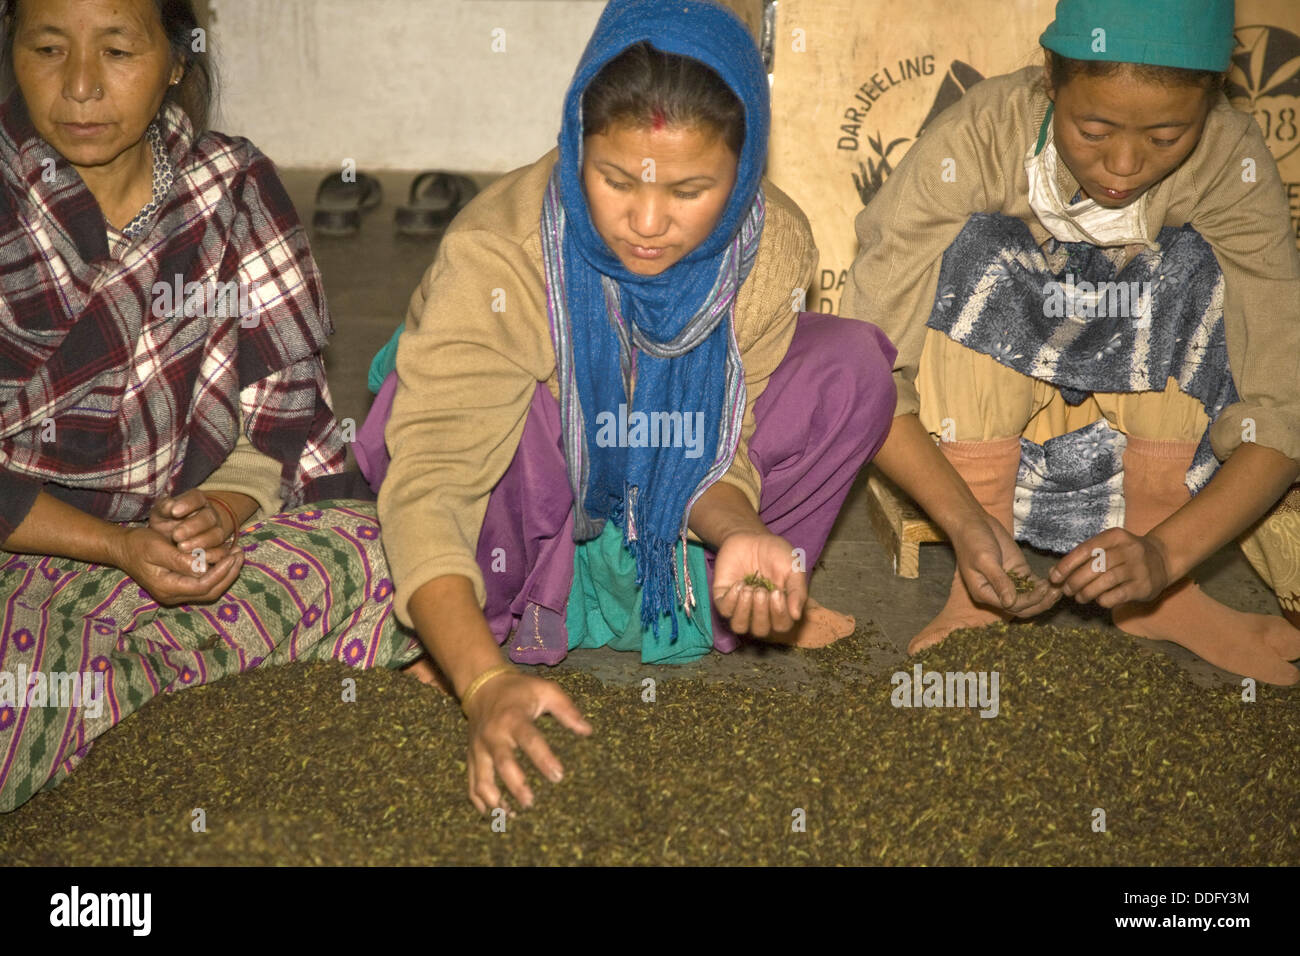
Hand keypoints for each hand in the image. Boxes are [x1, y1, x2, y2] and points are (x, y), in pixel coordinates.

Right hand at [112, 525, 243, 606]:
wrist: (123, 548)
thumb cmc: (138, 544)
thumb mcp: (157, 548)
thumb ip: (180, 560)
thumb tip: (204, 567)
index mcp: (167, 588)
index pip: (203, 586)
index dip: (221, 572)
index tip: (233, 555)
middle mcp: (173, 595)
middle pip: (210, 592)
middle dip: (229, 574)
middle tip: (240, 554)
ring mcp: (176, 593)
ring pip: (209, 591)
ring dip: (226, 574)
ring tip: (237, 555)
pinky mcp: (179, 587)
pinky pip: (204, 585)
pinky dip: (217, 573)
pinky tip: (224, 558)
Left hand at [149, 489, 236, 557]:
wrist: (172, 538)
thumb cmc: (165, 522)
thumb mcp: (160, 513)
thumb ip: (164, 508)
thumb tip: (170, 506)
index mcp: (197, 501)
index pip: (197, 498)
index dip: (188, 504)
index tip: (174, 512)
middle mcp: (210, 514)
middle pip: (208, 518)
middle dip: (192, 527)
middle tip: (176, 535)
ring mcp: (216, 530)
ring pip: (216, 535)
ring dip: (200, 542)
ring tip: (181, 548)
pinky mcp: (220, 547)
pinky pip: (220, 551)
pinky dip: (209, 555)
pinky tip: (195, 558)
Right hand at [463, 672, 591, 814]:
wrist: (483, 685)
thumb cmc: (520, 690)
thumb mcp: (545, 690)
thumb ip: (567, 709)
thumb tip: (587, 731)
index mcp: (513, 718)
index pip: (529, 740)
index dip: (543, 758)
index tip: (558, 776)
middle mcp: (494, 735)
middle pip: (503, 763)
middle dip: (516, 785)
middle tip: (531, 802)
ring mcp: (479, 748)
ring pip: (482, 778)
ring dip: (494, 799)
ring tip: (511, 815)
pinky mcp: (471, 756)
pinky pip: (471, 782)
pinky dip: (479, 800)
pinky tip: (493, 813)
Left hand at [710, 530, 807, 637]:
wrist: (751, 537)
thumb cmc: (775, 554)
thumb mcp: (793, 568)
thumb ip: (798, 591)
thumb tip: (797, 615)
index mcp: (779, 609)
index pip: (782, 626)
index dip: (780, 615)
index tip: (778, 592)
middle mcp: (759, 612)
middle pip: (760, 630)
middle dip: (761, 612)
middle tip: (762, 590)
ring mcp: (740, 606)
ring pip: (740, 627)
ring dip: (745, 611)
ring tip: (750, 589)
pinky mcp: (723, 598)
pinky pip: (724, 611)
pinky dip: (732, 600)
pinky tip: (739, 584)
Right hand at [948, 509, 1060, 617]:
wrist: (973, 523)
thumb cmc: (972, 541)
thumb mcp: (984, 560)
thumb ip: (998, 581)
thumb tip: (1010, 602)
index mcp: (985, 593)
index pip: (1011, 605)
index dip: (1029, 600)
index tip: (1042, 588)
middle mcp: (998, 592)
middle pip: (1022, 607)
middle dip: (1040, 603)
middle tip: (1055, 593)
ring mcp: (1010, 582)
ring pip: (1030, 598)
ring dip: (1044, 596)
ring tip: (1059, 588)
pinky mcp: (1018, 571)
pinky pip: (1033, 584)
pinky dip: (1044, 585)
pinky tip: (1055, 580)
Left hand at [1049, 527, 1170, 607]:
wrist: (1162, 560)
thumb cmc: (1124, 555)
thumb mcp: (1107, 548)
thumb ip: (1082, 558)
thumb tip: (1054, 573)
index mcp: (1115, 536)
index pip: (1085, 550)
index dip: (1067, 565)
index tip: (1055, 577)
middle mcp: (1128, 549)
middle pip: (1094, 566)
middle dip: (1075, 581)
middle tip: (1067, 590)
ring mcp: (1138, 568)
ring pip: (1105, 581)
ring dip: (1087, 592)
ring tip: (1079, 597)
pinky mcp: (1144, 586)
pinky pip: (1117, 595)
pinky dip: (1103, 600)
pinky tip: (1099, 600)